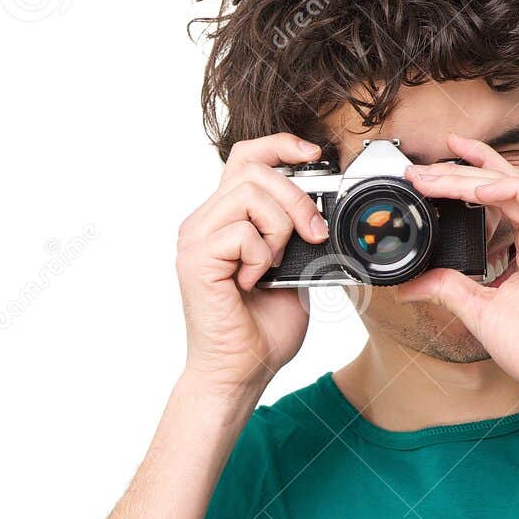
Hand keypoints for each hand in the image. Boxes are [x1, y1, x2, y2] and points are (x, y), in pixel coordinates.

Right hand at [175, 134, 329, 398]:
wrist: (240, 373)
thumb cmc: (260, 330)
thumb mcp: (292, 270)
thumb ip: (296, 235)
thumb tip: (323, 210)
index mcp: (223, 219)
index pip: (245, 158)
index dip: (280, 145)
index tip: (314, 153)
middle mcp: (203, 223)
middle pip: (254, 171)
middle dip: (296, 199)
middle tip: (313, 236)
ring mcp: (195, 239)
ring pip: (250, 194)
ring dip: (279, 229)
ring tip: (273, 265)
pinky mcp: (195, 259)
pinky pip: (243, 232)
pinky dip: (262, 257)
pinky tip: (253, 283)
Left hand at [398, 133, 518, 407]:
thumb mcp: (478, 311)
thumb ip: (446, 289)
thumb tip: (408, 285)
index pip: (496, 197)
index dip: (465, 178)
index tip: (425, 175)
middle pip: (501, 184)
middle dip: (457, 172)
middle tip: (419, 170)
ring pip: (516, 185)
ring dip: (474, 177)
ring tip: (436, 178)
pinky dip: (510, 189)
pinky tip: (480, 190)